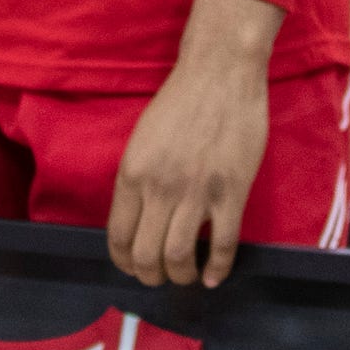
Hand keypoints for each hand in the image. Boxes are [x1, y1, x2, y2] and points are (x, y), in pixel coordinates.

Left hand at [106, 0, 278, 287]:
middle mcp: (159, 188)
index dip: (123, 262)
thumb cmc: (180, 102)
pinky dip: (218, 268)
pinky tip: (214, 275)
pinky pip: (223, 245)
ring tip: (186, 275)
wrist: (219, 73)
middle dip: (151, 276)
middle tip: (161, 276)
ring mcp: (196, 192)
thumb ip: (138, 179)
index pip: (118, 236)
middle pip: (146, 256)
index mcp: (131, 173)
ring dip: (181, 276)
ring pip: (180, 257)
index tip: (133, 267)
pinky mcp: (231, 192)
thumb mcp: (142, 140)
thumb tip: (139, 218)